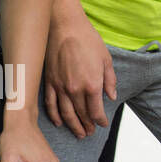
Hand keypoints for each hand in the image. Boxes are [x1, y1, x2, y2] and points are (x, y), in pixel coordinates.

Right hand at [44, 12, 115, 138]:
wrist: (64, 28)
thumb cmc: (87, 40)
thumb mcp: (106, 59)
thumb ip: (110, 80)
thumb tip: (111, 96)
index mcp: (92, 84)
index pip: (96, 110)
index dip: (100, 120)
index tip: (103, 124)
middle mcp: (75, 90)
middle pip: (81, 114)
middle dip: (87, 125)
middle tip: (90, 133)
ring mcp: (60, 87)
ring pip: (66, 114)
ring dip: (72, 125)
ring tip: (78, 133)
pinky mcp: (49, 83)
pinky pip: (50, 105)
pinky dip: (54, 116)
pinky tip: (59, 122)